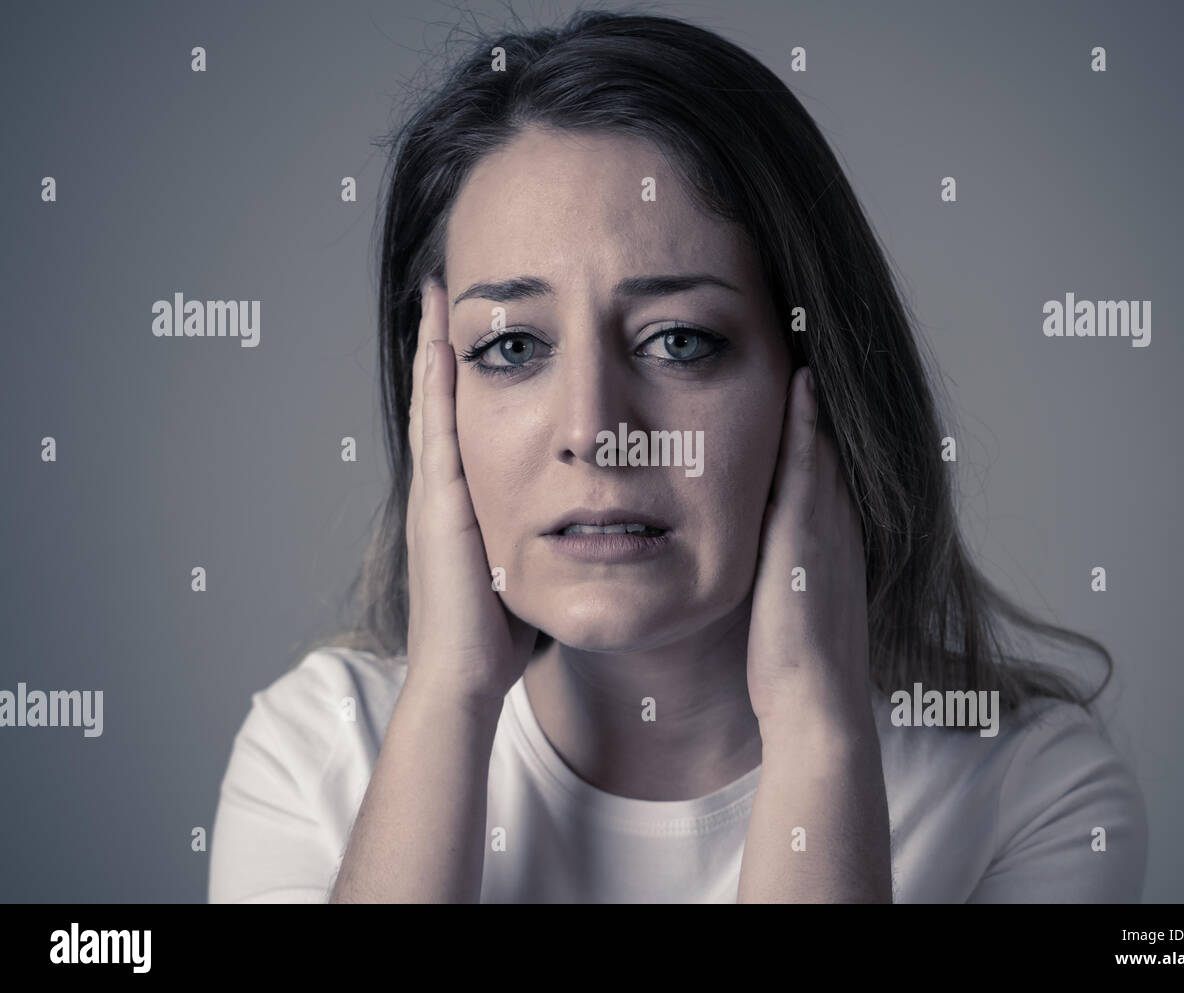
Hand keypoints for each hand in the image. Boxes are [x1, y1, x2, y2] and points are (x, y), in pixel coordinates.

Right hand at [405, 279, 536, 706]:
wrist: (465, 678)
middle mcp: (441, 489)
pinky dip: (437, 385)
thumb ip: (538, 541)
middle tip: (443, 290)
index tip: (472, 330)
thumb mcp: (521, 571)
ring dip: (434, 348)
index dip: (462, 377)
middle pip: (439, 400)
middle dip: (441, 346)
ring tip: (436, 296)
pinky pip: (439, 429)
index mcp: (462, 503)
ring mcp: (435, 494)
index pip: (461, 423)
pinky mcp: (441, 504)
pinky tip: (444, 343)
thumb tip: (580, 527)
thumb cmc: (498, 637)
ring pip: (433, 404)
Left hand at [745, 367, 873, 743]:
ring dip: (813, 395)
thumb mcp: (790, 605)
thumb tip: (761, 556)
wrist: (816, 705)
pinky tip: (799, 380)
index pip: (824, 464)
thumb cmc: (793, 668)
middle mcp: (840, 523)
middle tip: (809, 334)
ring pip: (821, 444)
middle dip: (818, 395)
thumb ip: (781, 568)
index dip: (815, 422)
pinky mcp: (807, 536)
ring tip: (805, 338)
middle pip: (828, 442)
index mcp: (835, 538)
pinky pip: (806, 465)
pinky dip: (804, 421)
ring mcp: (828, 526)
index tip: (800, 376)